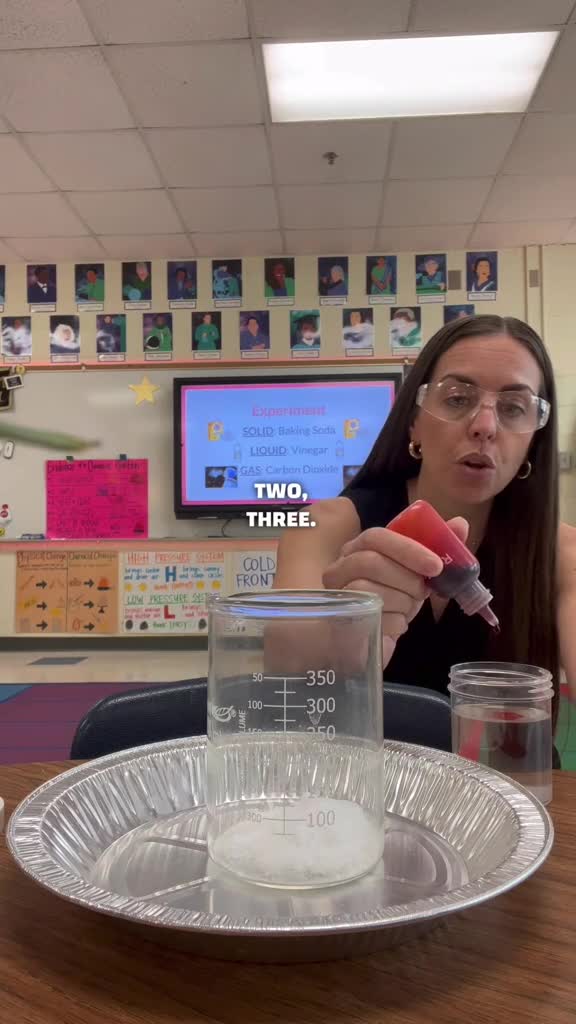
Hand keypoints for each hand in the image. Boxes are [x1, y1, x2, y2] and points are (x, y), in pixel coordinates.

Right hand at [323, 517, 469, 667]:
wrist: (378, 635)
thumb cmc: (395, 596)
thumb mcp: (418, 571)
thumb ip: (437, 546)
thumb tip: (460, 523)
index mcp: (358, 548)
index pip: (376, 536)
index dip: (407, 548)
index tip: (436, 565)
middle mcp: (340, 568)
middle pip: (370, 562)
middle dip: (407, 578)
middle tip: (423, 590)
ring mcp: (338, 596)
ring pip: (371, 592)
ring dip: (403, 602)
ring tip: (408, 607)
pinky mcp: (342, 624)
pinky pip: (376, 620)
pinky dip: (397, 623)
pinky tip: (398, 623)